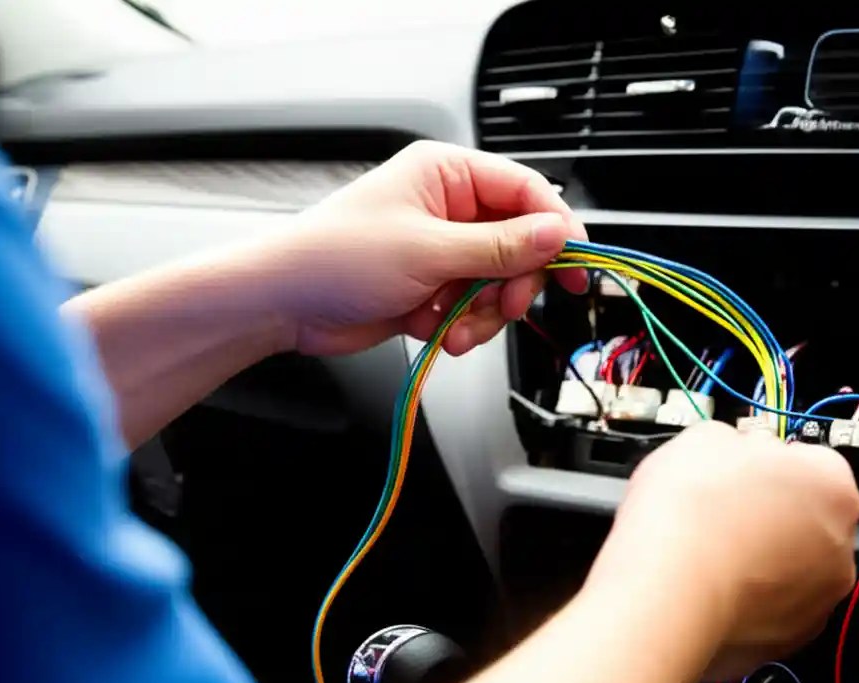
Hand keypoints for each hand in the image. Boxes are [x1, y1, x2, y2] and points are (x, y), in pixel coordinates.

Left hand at [262, 140, 587, 355]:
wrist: (282, 304)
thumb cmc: (336, 257)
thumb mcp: (428, 251)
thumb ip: (499, 246)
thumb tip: (556, 235)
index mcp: (448, 174)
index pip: (526, 191)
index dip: (557, 228)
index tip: (576, 265)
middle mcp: (449, 206)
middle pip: (521, 243)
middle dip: (515, 282)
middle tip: (507, 305)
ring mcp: (442, 249)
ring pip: (501, 282)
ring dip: (487, 313)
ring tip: (458, 327)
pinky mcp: (433, 286)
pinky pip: (475, 308)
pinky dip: (464, 326)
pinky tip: (437, 331)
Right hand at [585, 421, 858, 680]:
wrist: (666, 593)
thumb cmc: (687, 516)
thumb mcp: (703, 439)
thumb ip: (736, 442)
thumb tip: (734, 451)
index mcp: (831, 482)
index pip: (809, 460)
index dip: (768, 463)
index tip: (740, 470)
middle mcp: (840, 541)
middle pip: (808, 515)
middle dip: (771, 511)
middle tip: (721, 509)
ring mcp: (821, 595)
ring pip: (795, 565)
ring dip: (763, 556)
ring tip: (710, 550)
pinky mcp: (793, 637)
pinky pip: (776, 606)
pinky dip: (750, 597)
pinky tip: (712, 584)